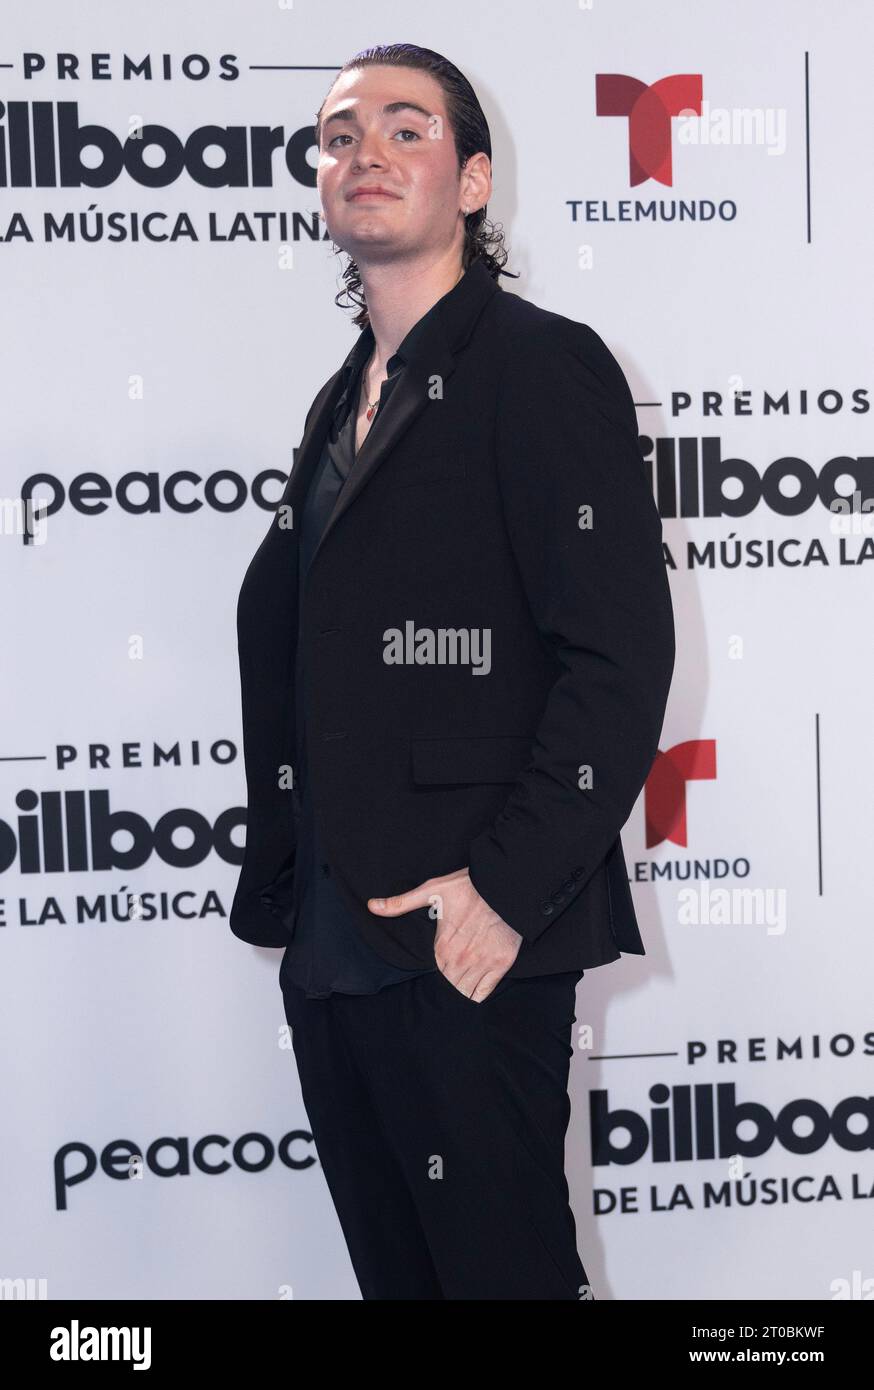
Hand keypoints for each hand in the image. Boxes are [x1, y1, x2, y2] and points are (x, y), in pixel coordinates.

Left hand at [367, 866, 522, 1001]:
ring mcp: (482, 964)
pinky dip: (478, 994)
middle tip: (445, 985)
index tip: (436, 972)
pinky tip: (474, 990)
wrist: (504, 883)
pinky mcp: (501, 964)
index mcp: (442, 947)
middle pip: (448, 987)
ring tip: (457, 990)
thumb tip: (371, 906)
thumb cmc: (468, 886)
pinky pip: (484, 992)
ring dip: (460, 993)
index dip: (433, 976)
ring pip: (464, 993)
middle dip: (446, 988)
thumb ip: (401, 903)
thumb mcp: (431, 891)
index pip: (433, 977)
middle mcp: (460, 960)